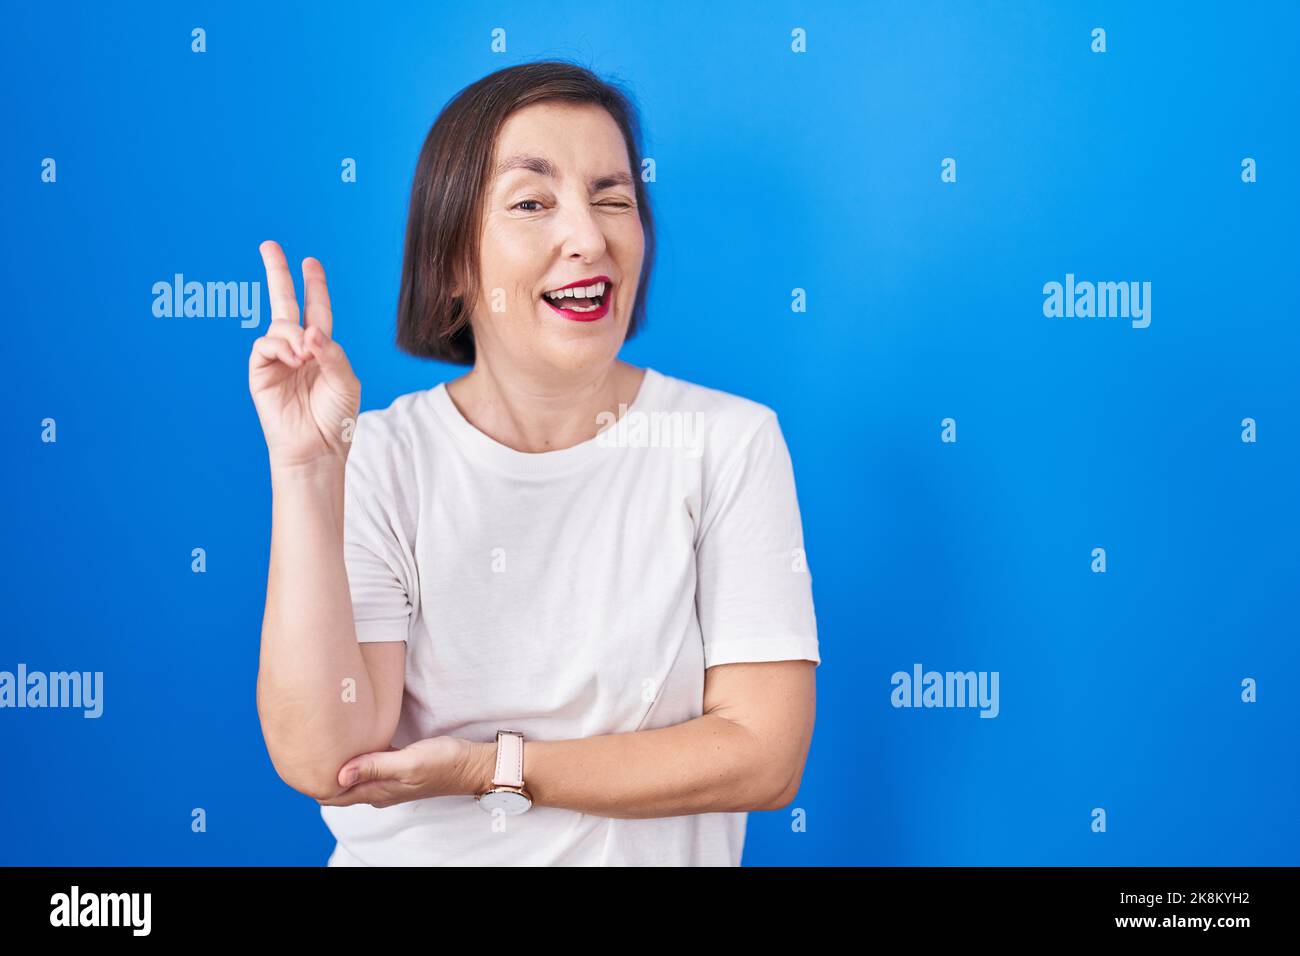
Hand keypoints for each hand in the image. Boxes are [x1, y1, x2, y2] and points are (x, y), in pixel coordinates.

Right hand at [248, 240, 360, 471]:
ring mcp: (277, 359)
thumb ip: (332, 353)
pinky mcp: (260, 372)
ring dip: (295, 333)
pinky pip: (265, 344)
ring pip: (280, 325)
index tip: (311, 262)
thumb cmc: (336, 418)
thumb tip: (309, 332)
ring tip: (306, 353)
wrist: (317, 447)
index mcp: (322, 348)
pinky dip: (281, 345)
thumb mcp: (346, 381)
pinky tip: (294, 357)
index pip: (317, 310)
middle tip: (269, 245)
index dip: (315, 286)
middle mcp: (298, 349)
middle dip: (277, 273)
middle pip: (286, 303)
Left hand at [315, 737, 486, 808]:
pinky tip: (354, 741)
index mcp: (378, 791)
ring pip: (353, 776)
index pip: (334, 795)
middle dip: (322, 772)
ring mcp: (389, 780)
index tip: (301, 760)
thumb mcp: (409, 762)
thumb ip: (375, 767)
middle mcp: (379, 789)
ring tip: (323, 741)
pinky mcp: (398, 768)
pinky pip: (368, 766)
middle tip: (306, 745)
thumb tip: (338, 775)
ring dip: (339, 764)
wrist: (473, 765)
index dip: (315, 781)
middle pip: (340, 787)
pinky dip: (356, 758)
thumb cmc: (445, 763)